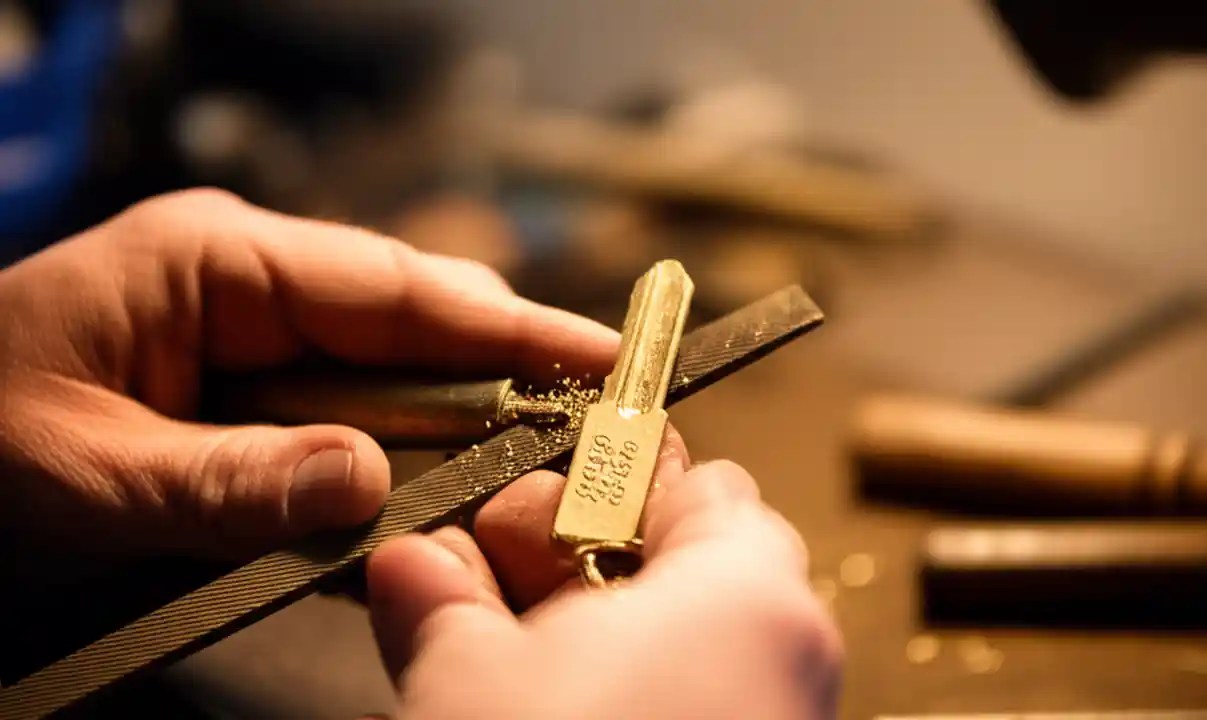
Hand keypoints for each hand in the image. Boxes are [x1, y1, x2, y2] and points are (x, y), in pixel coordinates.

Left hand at [0, 189, 616, 558]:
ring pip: (389, 389)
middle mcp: (253, 288)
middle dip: (501, 385)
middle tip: (591, 438)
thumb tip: (371, 483)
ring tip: (527, 488)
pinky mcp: (250, 406)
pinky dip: (388, 482)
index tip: (604, 359)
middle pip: (413, 330)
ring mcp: (254, 345)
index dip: (512, 323)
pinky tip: (427, 520)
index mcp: (217, 260)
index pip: (397, 286)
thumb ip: (228, 483)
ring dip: (449, 444)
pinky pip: (344, 436)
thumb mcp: (87, 472)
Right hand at [365, 436, 843, 719]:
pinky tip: (543, 707)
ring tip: (500, 668)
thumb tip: (411, 563)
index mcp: (742, 584)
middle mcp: (788, 642)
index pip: (679, 467)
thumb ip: (440, 599)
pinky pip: (696, 690)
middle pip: (675, 552)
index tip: (516, 501)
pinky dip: (628, 688)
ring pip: (680, 633)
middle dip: (572, 562)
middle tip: (489, 595)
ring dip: (589, 633)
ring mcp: (786, 707)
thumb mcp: (466, 681)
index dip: (584, 474)